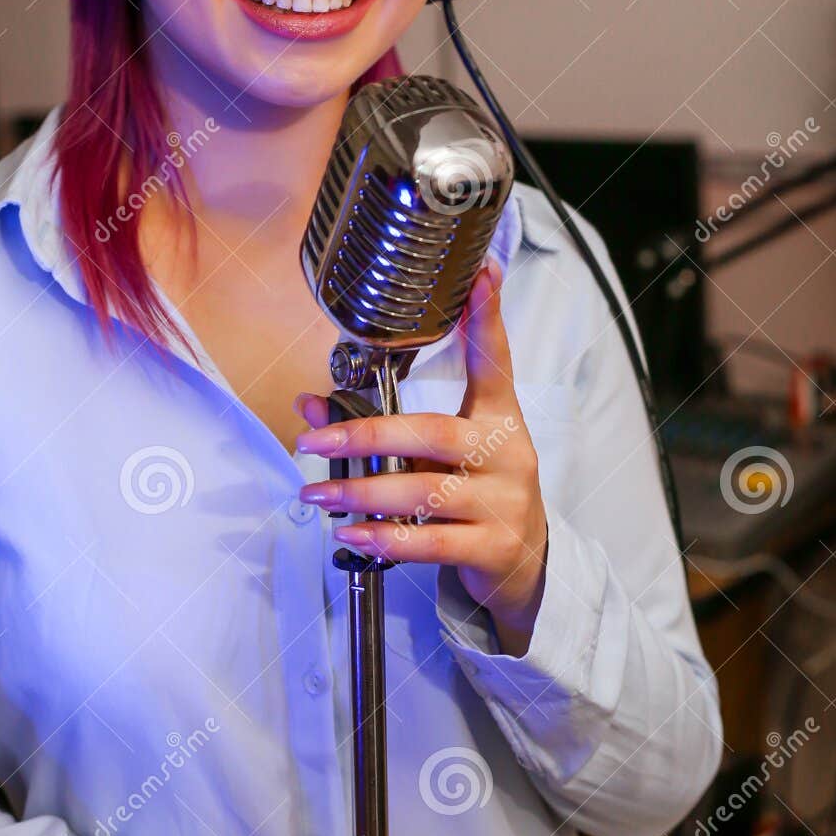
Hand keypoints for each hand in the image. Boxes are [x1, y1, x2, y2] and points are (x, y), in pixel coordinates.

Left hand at [295, 258, 548, 649]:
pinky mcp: (495, 546)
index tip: (480, 275)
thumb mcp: (438, 453)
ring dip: (364, 493)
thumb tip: (309, 405)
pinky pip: (433, 542)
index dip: (486, 317)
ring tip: (319, 494)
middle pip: (433, 432)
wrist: (526, 561)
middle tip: (314, 441)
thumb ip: (381, 425)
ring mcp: (503, 502)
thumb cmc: (478, 492)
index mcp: (498, 417)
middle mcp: (506, 452)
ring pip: (426, 492)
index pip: (494, 360)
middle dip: (367, 434)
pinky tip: (354, 534)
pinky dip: (387, 539)